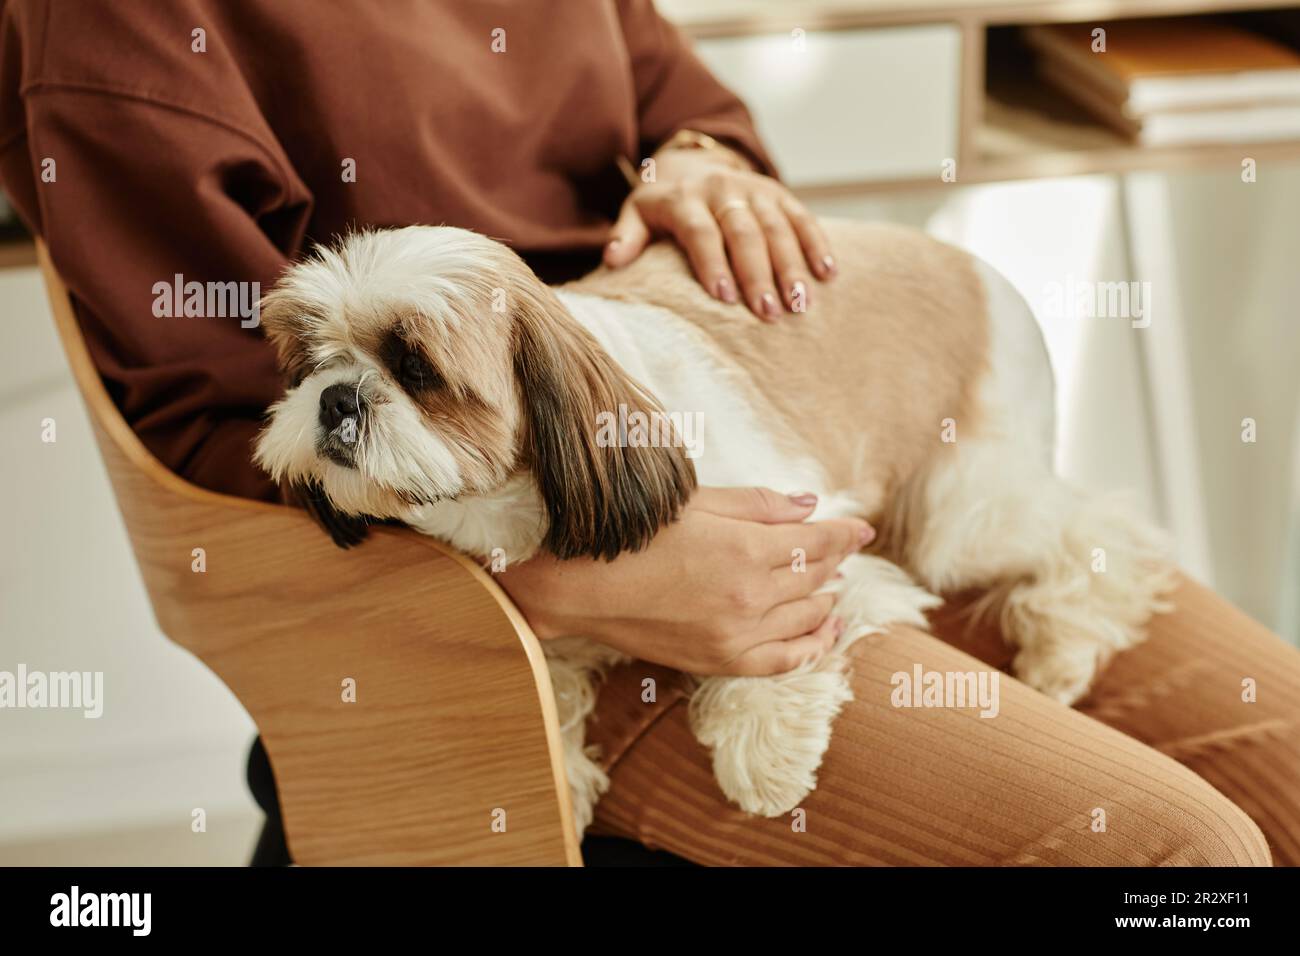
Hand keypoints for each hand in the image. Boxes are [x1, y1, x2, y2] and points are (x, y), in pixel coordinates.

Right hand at [498, 488, 873, 675]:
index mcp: (744, 550)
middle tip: (838, 549)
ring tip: (830, 585)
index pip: (817, 543)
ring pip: (807, 617)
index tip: (862, 528)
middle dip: (832, 560)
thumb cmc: (633, 533)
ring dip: (825, 598)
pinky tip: (825, 631)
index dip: (845, 534)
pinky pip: (785, 661)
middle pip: (814, 578)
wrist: (580, 586)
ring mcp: (737, 635)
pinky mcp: (720, 662)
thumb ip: (758, 504)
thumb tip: (811, 504)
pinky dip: (812, 646)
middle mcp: (749, 597)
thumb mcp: (695, 502)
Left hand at [604, 147, 835, 320]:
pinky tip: (829, 274)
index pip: (700, 231)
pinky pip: (802, 218)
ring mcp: (754, 190)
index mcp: (684, 198)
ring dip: (792, 265)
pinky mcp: (779, 194)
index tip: (725, 297)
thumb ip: (625, 236)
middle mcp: (721, 190)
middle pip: (744, 232)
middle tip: (769, 312)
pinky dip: (818, 244)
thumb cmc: (662, 204)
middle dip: (758, 272)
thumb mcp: (636, 213)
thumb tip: (612, 260)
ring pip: (777, 227)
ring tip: (801, 303)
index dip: (712, 263)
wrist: (691, 162)